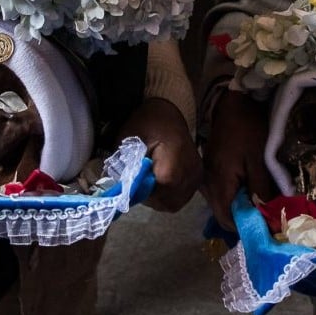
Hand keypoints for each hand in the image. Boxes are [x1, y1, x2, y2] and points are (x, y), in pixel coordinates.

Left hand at [120, 97, 200, 211]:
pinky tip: (159, 183)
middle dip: (149, 197)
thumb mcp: (129, 140)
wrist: (169, 111)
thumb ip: (124, 167)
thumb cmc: (147, 122)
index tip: (131, 184)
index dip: (141, 192)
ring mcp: (196, 177)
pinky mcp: (198, 178)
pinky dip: (168, 195)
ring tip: (148, 182)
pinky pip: (181, 197)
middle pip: (166, 201)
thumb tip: (117, 190)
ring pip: (174, 203)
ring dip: (158, 198)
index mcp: (174, 163)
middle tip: (138, 183)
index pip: (157, 193)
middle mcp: (190, 173)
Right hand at [200, 89, 274, 231]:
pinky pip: (223, 193)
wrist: (233, 105)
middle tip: (269, 217)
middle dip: (246, 220)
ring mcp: (208, 178)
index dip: (247, 228)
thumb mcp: (259, 160)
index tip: (268, 227)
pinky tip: (252, 190)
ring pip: (224, 204)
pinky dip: (237, 197)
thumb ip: (261, 190)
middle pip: (224, 215)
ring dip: (242, 208)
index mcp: (218, 183)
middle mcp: (208, 184)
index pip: (227, 220)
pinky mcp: (211, 171)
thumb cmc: (248, 130)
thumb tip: (267, 218)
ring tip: (264, 204)